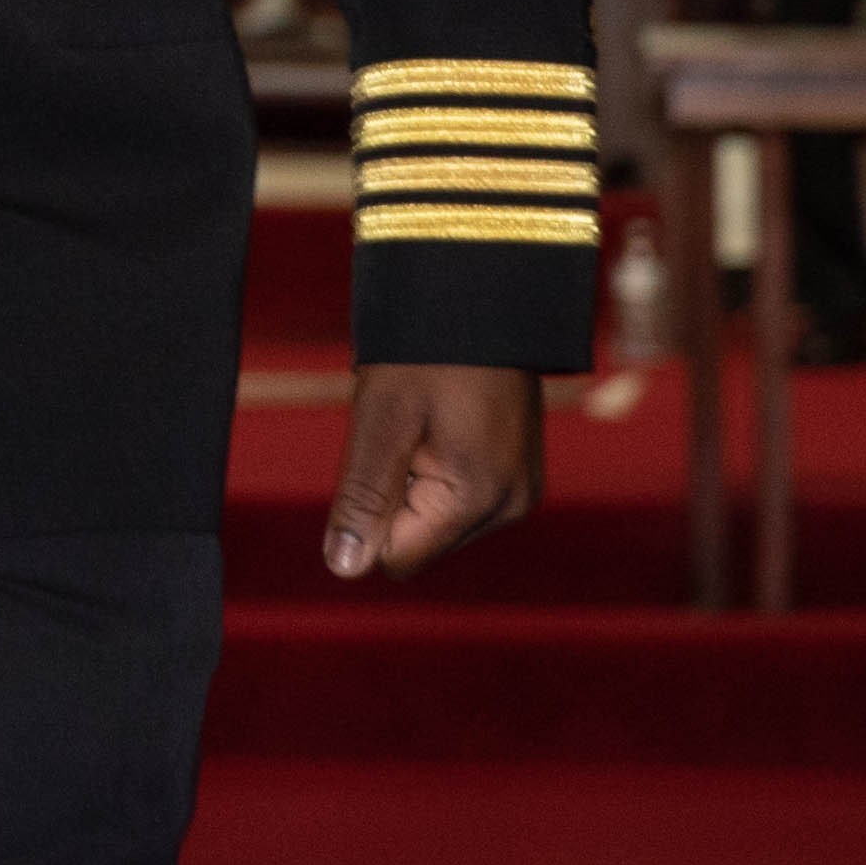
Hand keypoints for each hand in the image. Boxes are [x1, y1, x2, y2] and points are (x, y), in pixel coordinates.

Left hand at [326, 359, 543, 581]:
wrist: (484, 295)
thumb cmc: (424, 352)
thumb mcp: (381, 421)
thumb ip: (363, 498)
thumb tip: (343, 568)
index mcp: (477, 499)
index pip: (396, 558)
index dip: (372, 513)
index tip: (385, 452)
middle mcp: (510, 506)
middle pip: (420, 543)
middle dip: (399, 496)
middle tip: (408, 429)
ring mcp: (521, 492)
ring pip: (439, 523)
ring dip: (419, 483)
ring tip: (429, 422)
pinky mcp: (522, 478)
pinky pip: (462, 500)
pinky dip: (442, 473)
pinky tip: (447, 424)